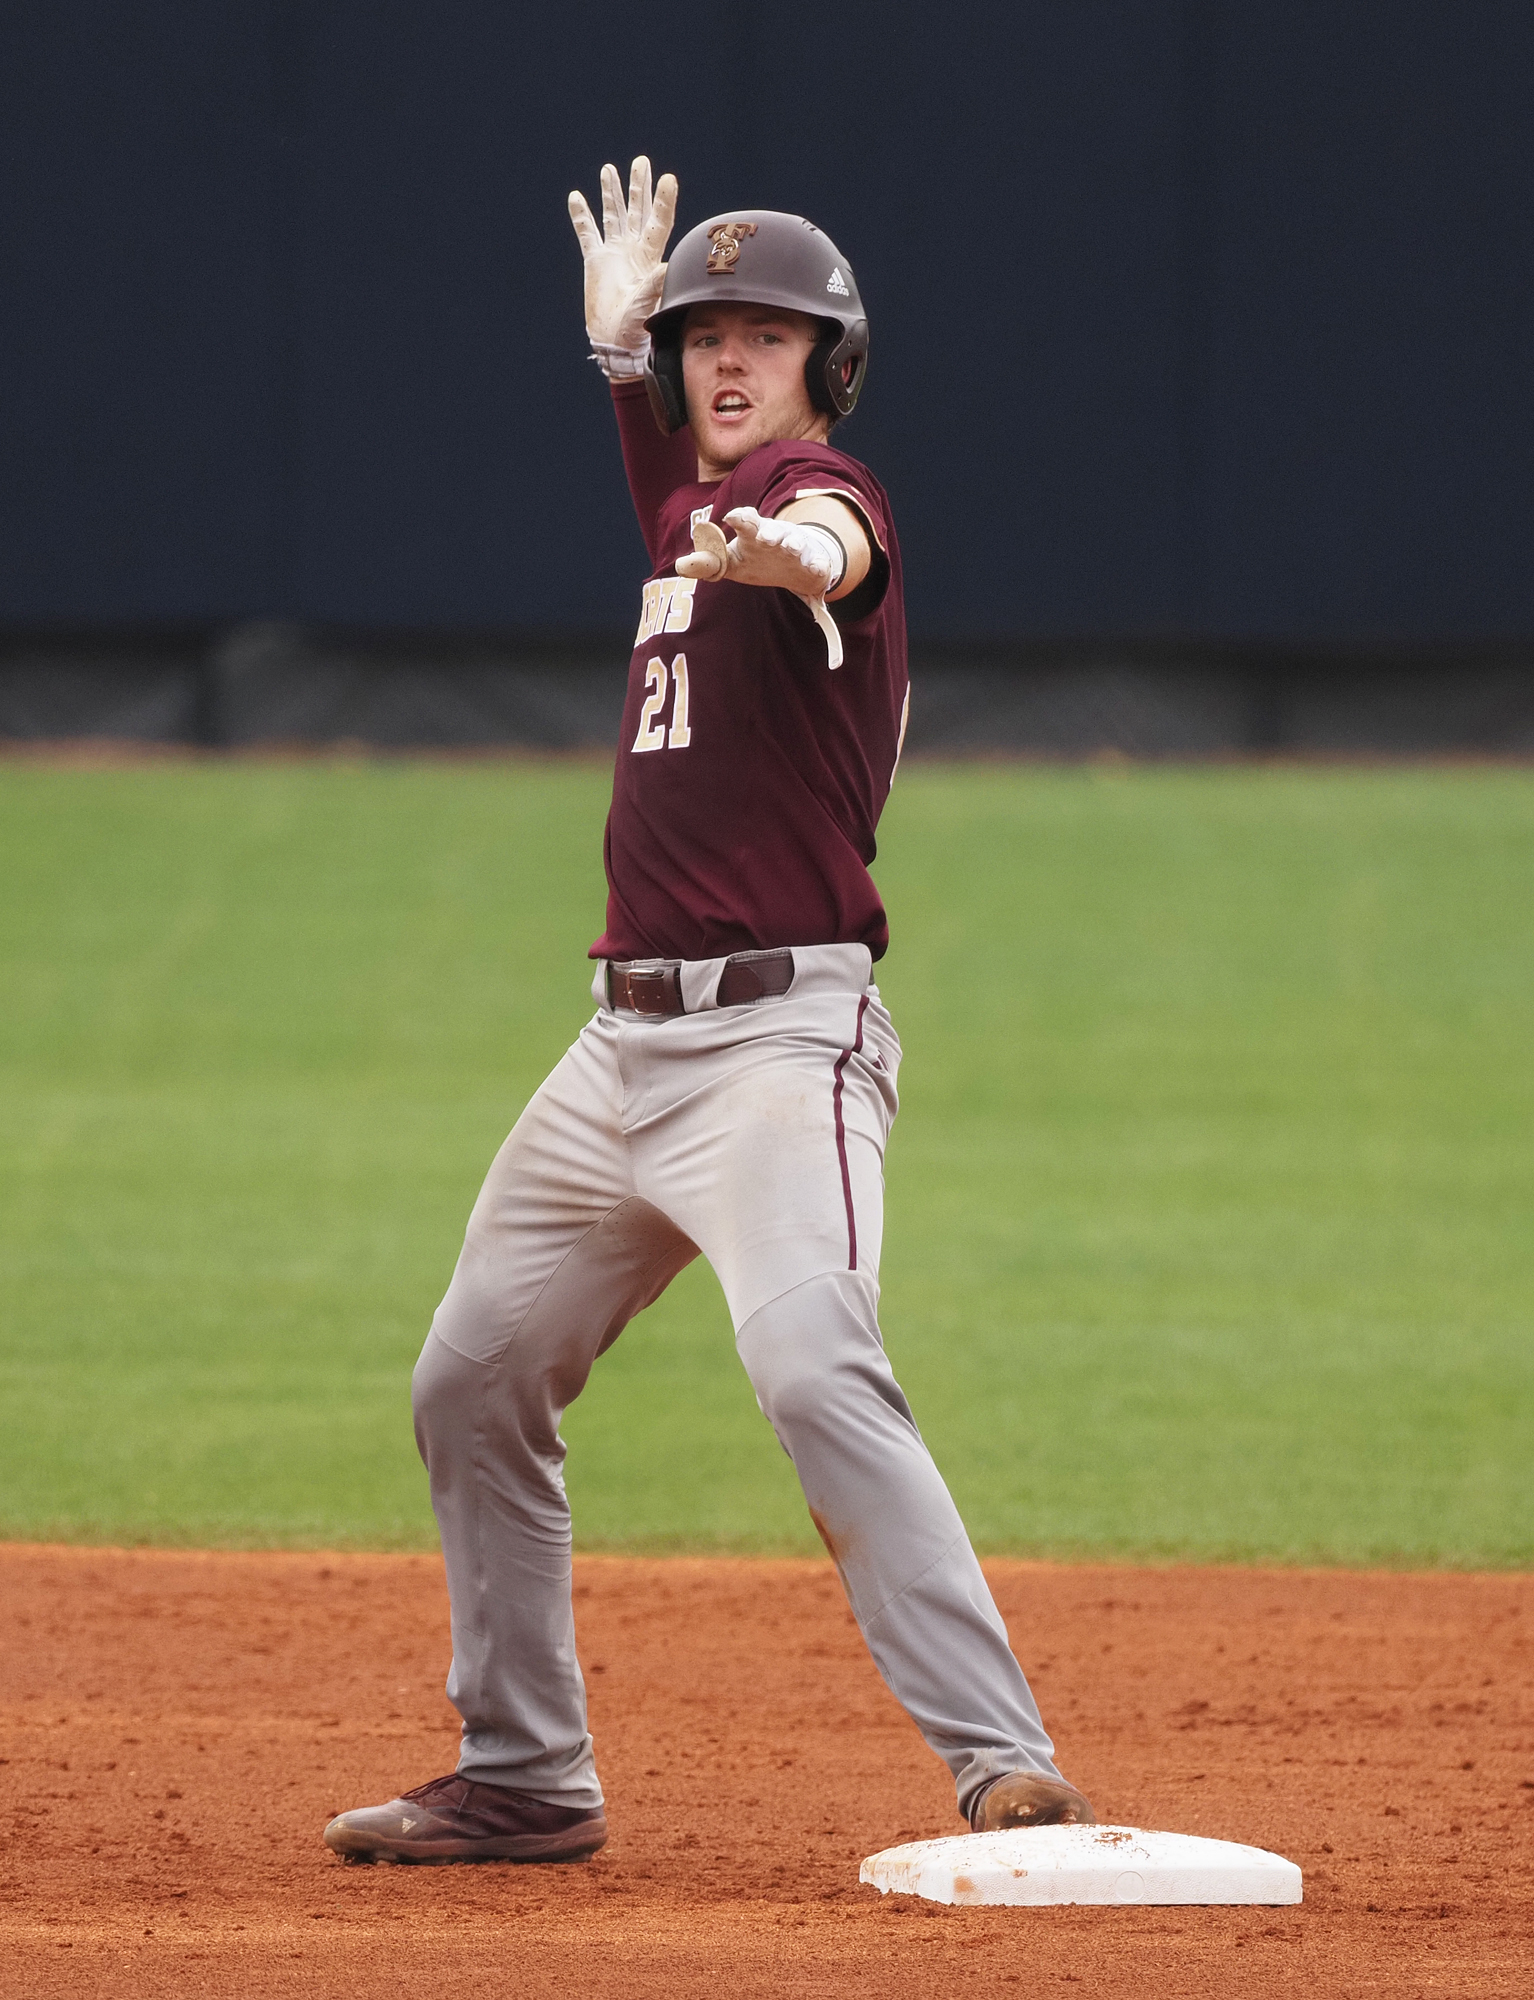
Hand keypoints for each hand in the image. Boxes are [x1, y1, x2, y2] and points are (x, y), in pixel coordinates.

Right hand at [567, 156, 677, 359]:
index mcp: (649, 257)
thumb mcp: (648, 303)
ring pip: (612, 216)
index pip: (659, 222)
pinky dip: (581, 216)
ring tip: (609, 170)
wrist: (616, 342)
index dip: (663, 201)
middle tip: (641, 162)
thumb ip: (656, 283)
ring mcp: (614, 254)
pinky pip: (586, 233)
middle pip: (637, 211)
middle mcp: (633, 250)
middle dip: (638, 187)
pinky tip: (576, 198)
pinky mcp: (595, 262)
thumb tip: (667, 266)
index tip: (668, 178)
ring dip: (610, 193)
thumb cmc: (637, 327)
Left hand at [677, 507, 844, 592]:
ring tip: (792, 547)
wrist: (797, 567)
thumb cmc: (759, 559)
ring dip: (793, 544)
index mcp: (753, 533)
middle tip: (763, 535)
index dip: (740, 518)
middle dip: (768, 531)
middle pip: (770, 530)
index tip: (731, 517)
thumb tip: (679, 566)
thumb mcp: (732, 563)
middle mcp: (775, 537)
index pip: (745, 521)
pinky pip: (816, 563)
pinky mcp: (813, 563)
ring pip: (795, 543)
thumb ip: (709, 563)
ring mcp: (796, 548)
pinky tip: (815, 567)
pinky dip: (816, 564)